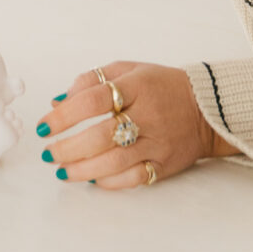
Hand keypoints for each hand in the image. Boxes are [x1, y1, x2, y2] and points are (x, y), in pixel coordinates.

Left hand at [36, 62, 239, 189]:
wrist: (207, 108)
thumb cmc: (161, 86)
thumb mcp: (129, 70)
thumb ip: (92, 81)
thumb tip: (59, 101)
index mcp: (136, 86)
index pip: (93, 99)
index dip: (65, 115)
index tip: (45, 125)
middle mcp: (147, 115)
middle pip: (101, 135)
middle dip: (69, 147)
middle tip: (48, 152)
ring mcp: (157, 142)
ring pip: (115, 162)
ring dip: (82, 169)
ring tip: (61, 171)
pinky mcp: (164, 164)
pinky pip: (133, 178)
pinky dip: (109, 181)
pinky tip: (91, 179)